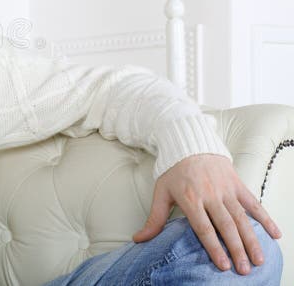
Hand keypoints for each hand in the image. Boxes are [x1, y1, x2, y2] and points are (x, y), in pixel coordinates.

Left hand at [133, 154, 281, 274]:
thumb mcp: (161, 192)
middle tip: (244, 270)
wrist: (189, 142)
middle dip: (236, 249)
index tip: (223, 265)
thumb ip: (154, 218)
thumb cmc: (174, 170)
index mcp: (190, 198)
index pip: (203, 227)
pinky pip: (253, 203)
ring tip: (258, 259)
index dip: (214, 247)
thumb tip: (138, 239)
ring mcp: (226, 189)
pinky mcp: (237, 183)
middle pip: (226, 226)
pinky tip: (275, 234)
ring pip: (241, 218)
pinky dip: (265, 218)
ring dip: (251, 239)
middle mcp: (210, 195)